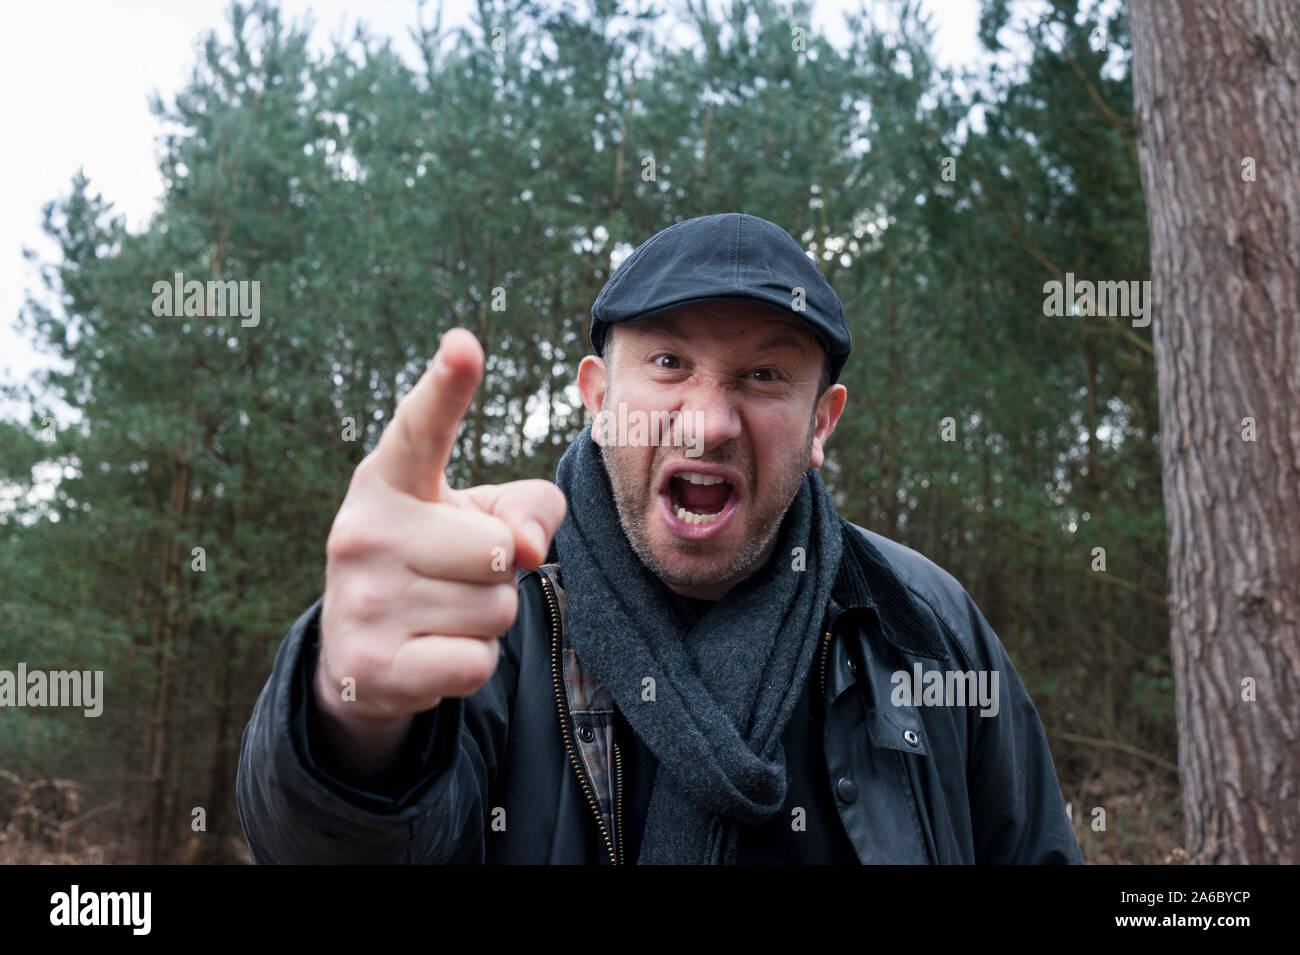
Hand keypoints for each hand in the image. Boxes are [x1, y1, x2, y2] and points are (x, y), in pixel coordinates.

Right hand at [312, 328, 565, 774]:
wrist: (360, 656)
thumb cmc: (434, 562)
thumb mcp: (480, 518)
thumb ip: (528, 507)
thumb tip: (524, 547)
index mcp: (388, 481)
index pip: (421, 427)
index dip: (446, 387)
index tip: (464, 346)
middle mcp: (362, 531)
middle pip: (497, 550)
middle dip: (499, 572)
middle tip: (454, 577)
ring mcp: (361, 601)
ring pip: (494, 610)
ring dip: (487, 620)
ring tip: (440, 615)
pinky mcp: (372, 666)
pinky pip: (476, 663)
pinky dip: (472, 664)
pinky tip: (431, 655)